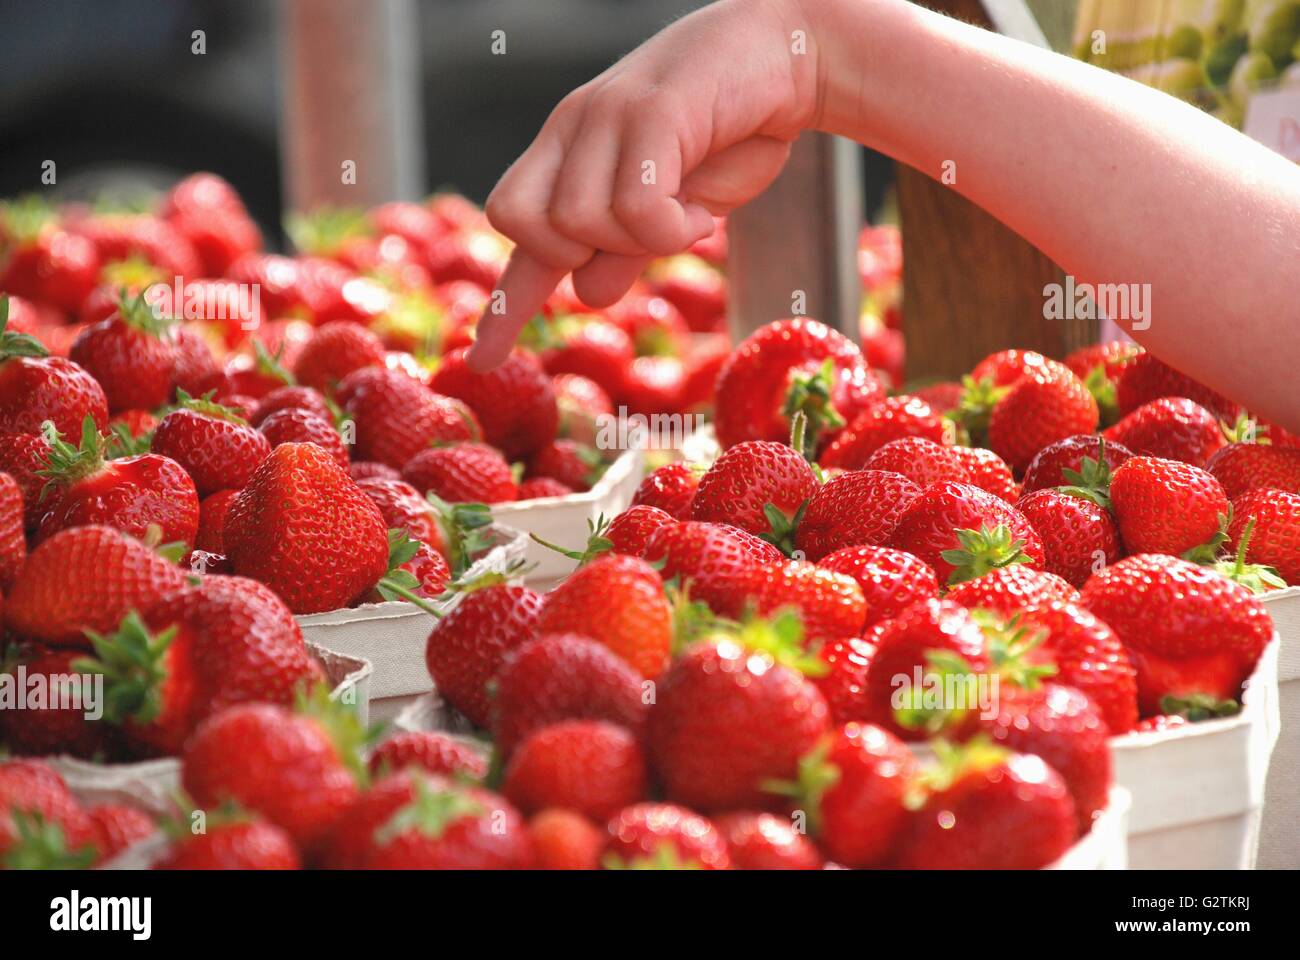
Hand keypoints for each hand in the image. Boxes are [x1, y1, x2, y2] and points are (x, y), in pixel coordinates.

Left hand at [467, 0, 821, 369]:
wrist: (787, 57)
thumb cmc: (729, 134)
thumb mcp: (670, 210)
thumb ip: (626, 250)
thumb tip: (589, 293)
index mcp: (568, 154)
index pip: (516, 231)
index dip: (502, 303)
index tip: (481, 359)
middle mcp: (572, 133)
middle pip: (530, 231)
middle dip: (583, 257)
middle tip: (644, 238)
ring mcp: (603, 119)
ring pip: (582, 228)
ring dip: (645, 242)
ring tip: (688, 213)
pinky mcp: (646, 114)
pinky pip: (635, 214)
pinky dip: (676, 231)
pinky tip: (704, 206)